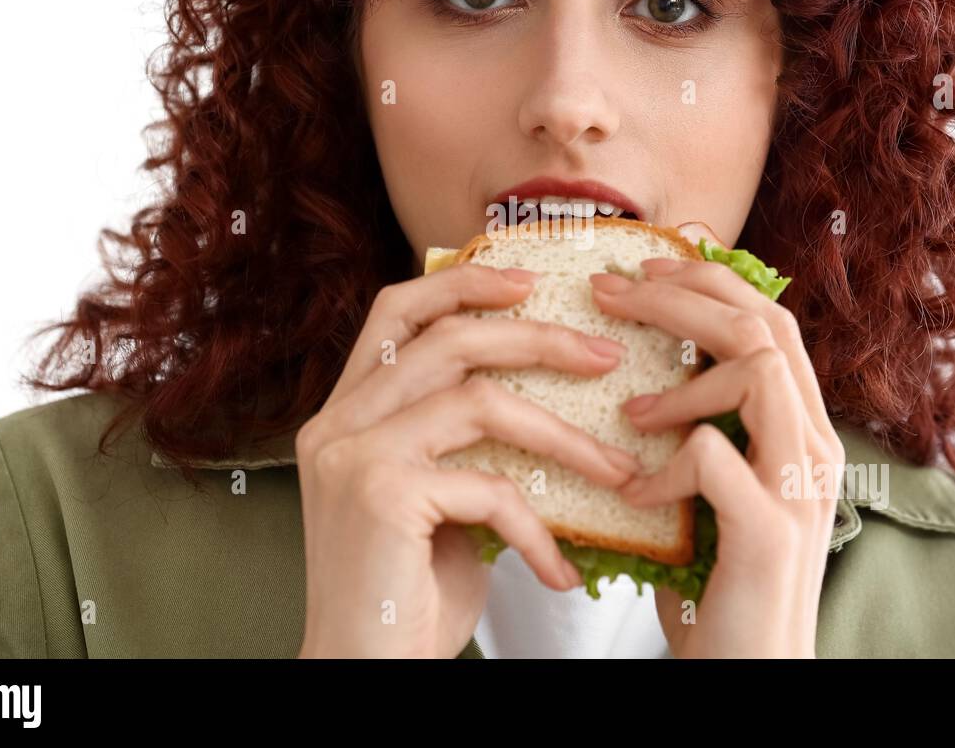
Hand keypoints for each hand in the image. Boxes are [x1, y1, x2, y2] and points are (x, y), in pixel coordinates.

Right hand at [294, 263, 641, 657]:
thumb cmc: (406, 594)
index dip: (463, 283)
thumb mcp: (436, 500)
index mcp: (346, 413)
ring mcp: (354, 456)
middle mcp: (338, 424)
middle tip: (604, 357)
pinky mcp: (382, 496)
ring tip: (617, 469)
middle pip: (448, 339)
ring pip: (480, 401)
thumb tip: (546, 400)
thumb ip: (463, 443)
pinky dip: (537, 530)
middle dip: (538, 338)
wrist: (362, 672)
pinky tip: (558, 570)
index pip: (397, 312)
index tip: (529, 282)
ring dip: (564, 437)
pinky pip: (489, 487)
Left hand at [588, 224, 843, 657]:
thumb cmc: (721, 589)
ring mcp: (798, 487)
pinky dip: (662, 466)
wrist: (750, 674)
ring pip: (757, 370)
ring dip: (679, 381)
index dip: (707, 285)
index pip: (770, 323)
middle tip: (615, 290)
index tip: (643, 274)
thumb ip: (702, 438)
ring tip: (629, 413)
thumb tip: (640, 387)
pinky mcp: (768, 530)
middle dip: (684, 296)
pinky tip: (634, 495)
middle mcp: (813, 449)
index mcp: (799, 432)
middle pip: (765, 327)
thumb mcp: (714, 495)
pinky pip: (712, 455)